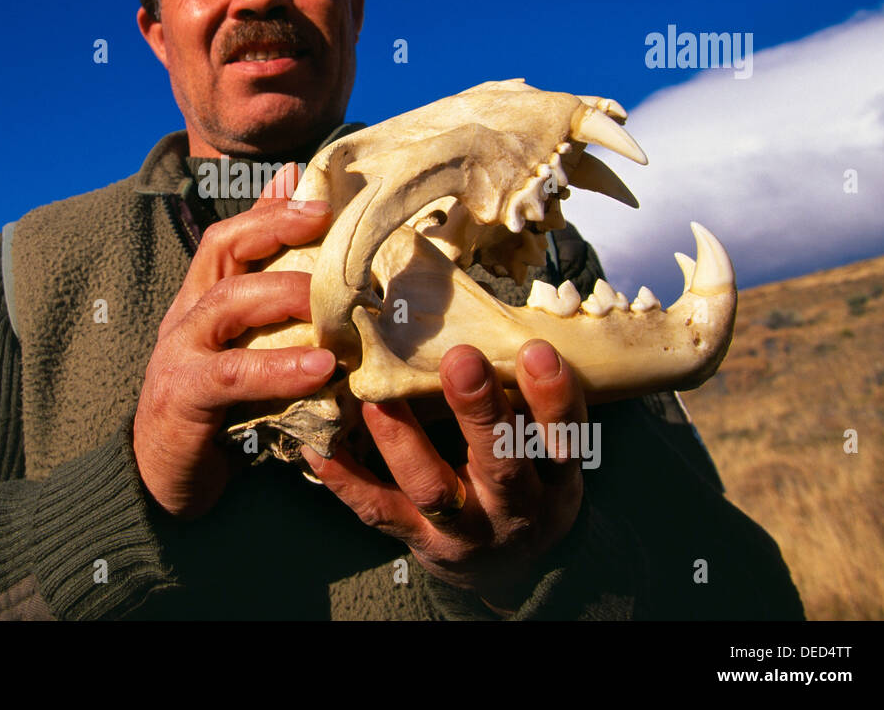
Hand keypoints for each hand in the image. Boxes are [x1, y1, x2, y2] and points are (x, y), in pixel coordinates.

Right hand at [135, 164, 337, 518]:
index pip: (229, 236)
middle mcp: (186, 316)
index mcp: (200, 300)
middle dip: (278, 230)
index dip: (272, 212)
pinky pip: (234, 373)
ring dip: (286, 295)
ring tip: (334, 303)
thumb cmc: (215, 411)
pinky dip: (279, 368)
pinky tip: (321, 368)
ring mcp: (179, 353)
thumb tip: (308, 261)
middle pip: (224, 250)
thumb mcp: (245, 349)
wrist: (160, 481)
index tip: (322, 202)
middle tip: (330, 227)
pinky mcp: (183, 396)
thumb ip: (271, 307)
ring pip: (228, 301)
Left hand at [301, 340, 585, 610]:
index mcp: (554, 477)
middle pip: (503, 463)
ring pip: (433, 488)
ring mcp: (463, 529)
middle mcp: (515, 507)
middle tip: (461, 358)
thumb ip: (524, 396)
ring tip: (378, 398)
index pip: (564, 436)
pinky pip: (377, 509)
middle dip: (481, 411)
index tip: (535, 347)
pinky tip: (319, 446)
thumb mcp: (544, 448)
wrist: (507, 565)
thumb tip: (489, 317)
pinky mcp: (417, 540)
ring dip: (404, 441)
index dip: (553, 395)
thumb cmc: (525, 478)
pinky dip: (346, 477)